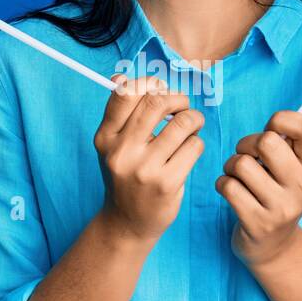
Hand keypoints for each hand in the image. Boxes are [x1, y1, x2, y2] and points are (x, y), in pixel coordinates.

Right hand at [94, 74, 205, 244]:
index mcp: (105, 137)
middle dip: (178, 99)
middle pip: (157, 102)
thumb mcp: (113, 146)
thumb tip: (120, 77)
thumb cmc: (126, 176)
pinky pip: (194, 146)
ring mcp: (144, 169)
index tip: (159, 91)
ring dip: (193, 120)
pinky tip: (188, 153)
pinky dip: (196, 144)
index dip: (149, 83)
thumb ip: (119, 114)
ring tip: (191, 128)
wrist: (126, 223)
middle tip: (182, 108)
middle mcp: (121, 152)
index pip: (125, 93)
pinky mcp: (166, 184)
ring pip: (182, 123)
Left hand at [216, 110, 301, 267]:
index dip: (284, 118)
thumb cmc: (276, 197)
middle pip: (267, 142)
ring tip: (236, 177)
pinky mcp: (258, 222)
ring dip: (230, 167)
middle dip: (246, 143)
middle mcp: (301, 187)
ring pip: (241, 164)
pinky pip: (228, 186)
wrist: (274, 249)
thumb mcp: (293, 173)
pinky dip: (222, 184)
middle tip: (245, 155)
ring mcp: (281, 207)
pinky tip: (230, 191)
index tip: (271, 128)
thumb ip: (292, 145)